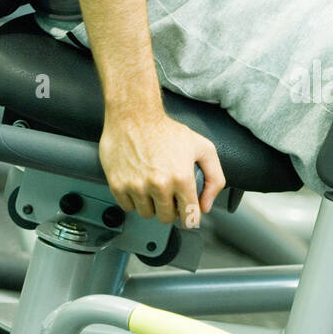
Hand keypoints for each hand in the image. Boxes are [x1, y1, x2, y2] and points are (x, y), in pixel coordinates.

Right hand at [99, 105, 225, 226]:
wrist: (134, 115)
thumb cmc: (166, 130)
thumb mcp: (203, 148)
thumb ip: (214, 178)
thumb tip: (206, 205)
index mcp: (181, 178)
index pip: (189, 215)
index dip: (190, 217)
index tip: (186, 214)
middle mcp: (159, 185)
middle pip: (166, 218)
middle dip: (170, 210)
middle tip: (168, 196)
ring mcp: (137, 186)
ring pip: (146, 214)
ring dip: (150, 205)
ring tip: (152, 188)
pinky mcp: (118, 185)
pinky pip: (127, 207)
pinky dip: (133, 200)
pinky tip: (138, 185)